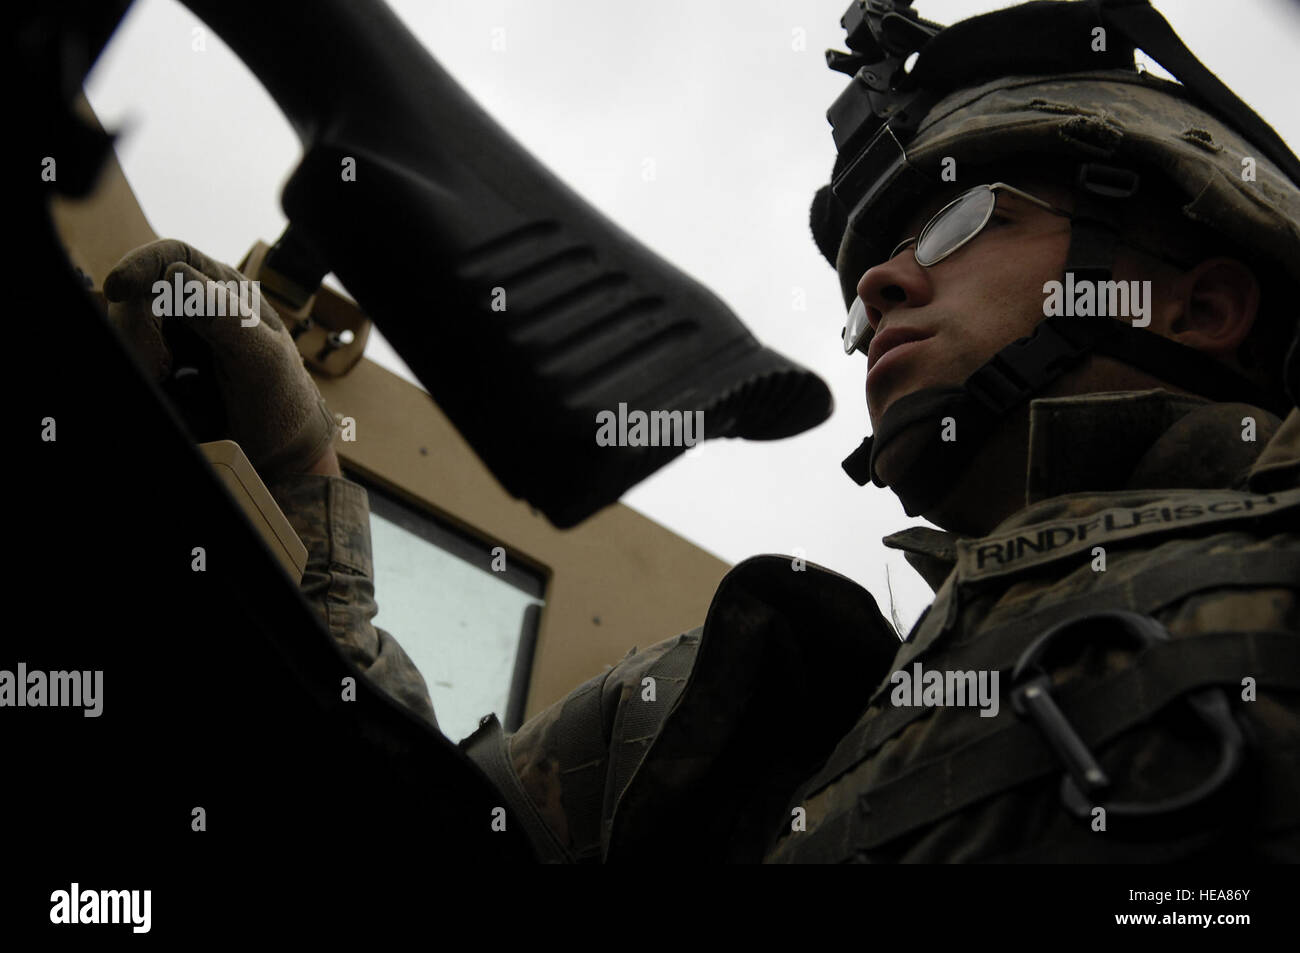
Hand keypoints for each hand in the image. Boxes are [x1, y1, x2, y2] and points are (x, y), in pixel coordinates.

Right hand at [105, 239, 336, 480]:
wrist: (276, 447)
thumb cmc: (280, 397)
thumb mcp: (262, 359)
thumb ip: (227, 317)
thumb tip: (177, 273)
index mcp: (223, 290)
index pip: (172, 256)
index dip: (139, 264)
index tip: (117, 288)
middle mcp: (191, 306)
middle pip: (137, 296)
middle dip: (134, 326)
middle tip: (152, 368)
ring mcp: (169, 337)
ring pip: (127, 329)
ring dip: (135, 351)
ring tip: (161, 379)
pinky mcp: (156, 367)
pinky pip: (134, 355)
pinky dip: (143, 369)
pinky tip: (163, 386)